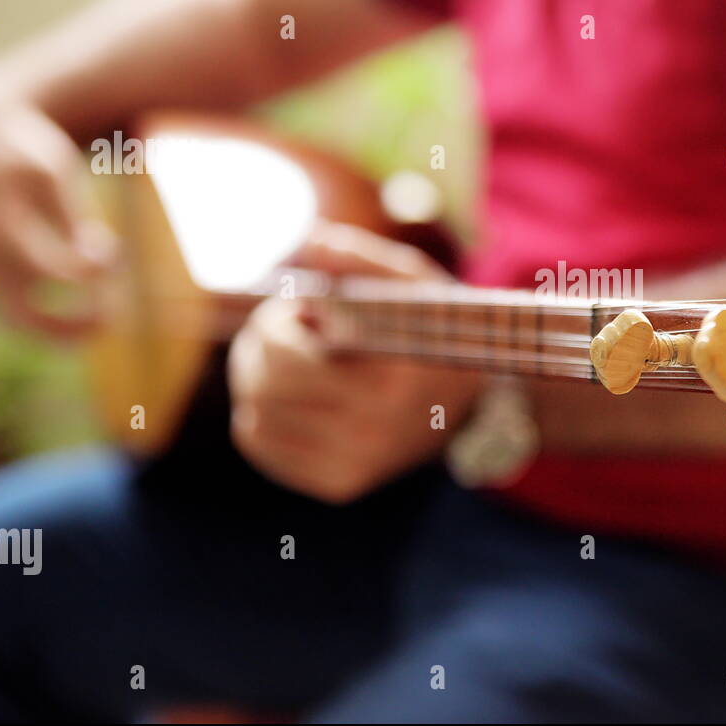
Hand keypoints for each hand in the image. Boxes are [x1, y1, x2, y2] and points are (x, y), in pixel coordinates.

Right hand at [0, 102, 115, 336]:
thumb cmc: (24, 153)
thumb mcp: (51, 169)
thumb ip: (68, 212)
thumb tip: (90, 255)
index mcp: (1, 223)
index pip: (48, 266)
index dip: (88, 269)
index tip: (111, 250)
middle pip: (18, 313)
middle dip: (65, 325)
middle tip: (110, 322)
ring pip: (13, 319)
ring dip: (58, 332)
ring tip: (101, 327)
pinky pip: (14, 309)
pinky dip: (48, 320)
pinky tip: (83, 312)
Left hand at [228, 221, 479, 502]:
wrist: (472, 403)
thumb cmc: (435, 330)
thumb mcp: (414, 283)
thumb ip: (364, 258)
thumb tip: (310, 241)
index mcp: (393, 380)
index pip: (285, 358)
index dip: (278, 322)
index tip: (300, 306)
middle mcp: (375, 433)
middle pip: (262, 388)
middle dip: (257, 345)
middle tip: (279, 325)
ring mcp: (357, 466)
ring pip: (253, 418)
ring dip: (255, 378)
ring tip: (289, 358)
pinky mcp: (339, 485)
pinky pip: (260, 444)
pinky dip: (259, 413)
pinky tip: (290, 394)